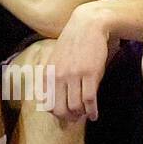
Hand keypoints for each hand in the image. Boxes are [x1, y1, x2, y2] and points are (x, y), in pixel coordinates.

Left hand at [48, 4, 111, 122]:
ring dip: (81, 115)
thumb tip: (55, 96)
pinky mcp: (90, 73)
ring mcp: (74, 75)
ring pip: (75, 107)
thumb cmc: (74, 42)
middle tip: (76, 118)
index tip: (64, 115)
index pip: (47, 103)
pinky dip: (92, 111)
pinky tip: (94, 114)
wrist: (89, 25)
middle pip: (60, 109)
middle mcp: (58, 76)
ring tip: (86, 115)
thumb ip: (54, 76)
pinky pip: (89, 100)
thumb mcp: (57, 58)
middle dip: (69, 117)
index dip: (56, 113)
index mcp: (49, 73)